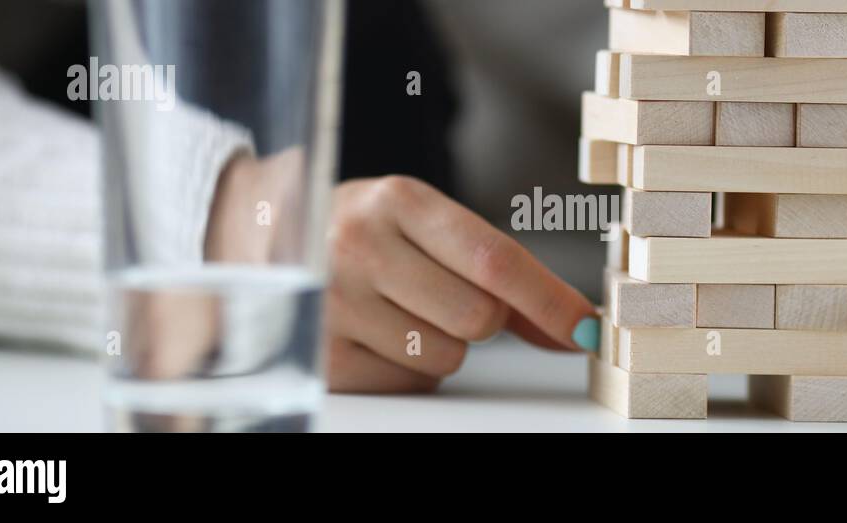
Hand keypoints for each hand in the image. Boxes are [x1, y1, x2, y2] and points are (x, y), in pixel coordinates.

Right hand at [323, 175, 598, 392]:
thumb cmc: (365, 234)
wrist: (261, 239)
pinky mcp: (320, 354)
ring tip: (396, 311)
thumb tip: (575, 327)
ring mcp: (333, 303)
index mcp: (398, 200)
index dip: (549, 299)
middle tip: (437, 293)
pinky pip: (408, 383)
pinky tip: (375, 335)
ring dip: (439, 346)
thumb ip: (500, 273)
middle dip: (477, 317)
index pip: (494, 258)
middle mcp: (359, 245)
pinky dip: (405, 370)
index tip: (585, 327)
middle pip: (479, 317)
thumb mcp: (424, 226)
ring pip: (447, 356)